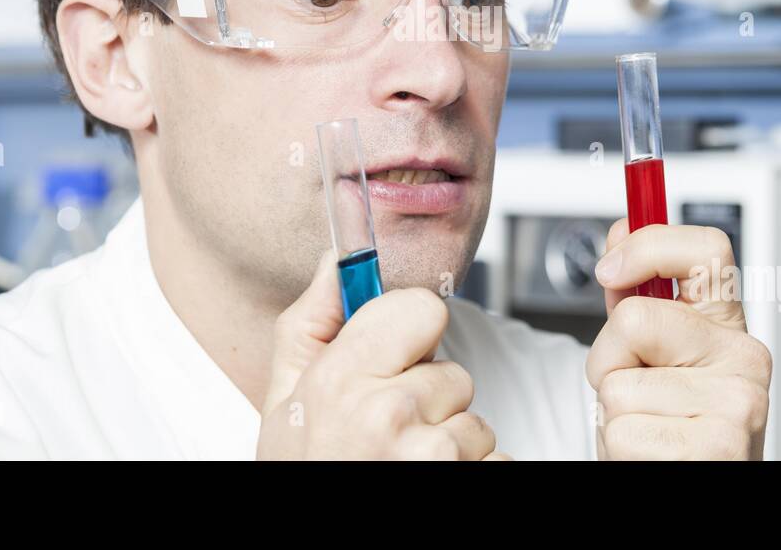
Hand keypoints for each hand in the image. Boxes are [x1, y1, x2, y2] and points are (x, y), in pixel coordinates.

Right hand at [256, 251, 510, 459]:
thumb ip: (313, 321)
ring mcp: (433, 457)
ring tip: (401, 466)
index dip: (411, 334)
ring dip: (449, 444)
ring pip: (475, 421)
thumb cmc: (304, 471)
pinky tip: (427, 484)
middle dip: (429, 400)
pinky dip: (472, 475)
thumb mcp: (284, 398)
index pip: (424, 309)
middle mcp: (389, 413)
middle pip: (453, 371)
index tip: (393, 360)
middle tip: (386, 433)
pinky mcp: (467, 483)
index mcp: (343, 377)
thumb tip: (338, 259)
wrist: (309, 542)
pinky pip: (496, 460)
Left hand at [587, 220, 771, 459]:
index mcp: (727, 324)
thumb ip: (636, 298)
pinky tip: (650, 455)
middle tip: (631, 389)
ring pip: (618, 385)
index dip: (648, 245)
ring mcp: (738, 406)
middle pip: (634, 319)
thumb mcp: (650, 354)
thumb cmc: (666, 424)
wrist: (684, 482)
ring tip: (646, 428)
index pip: (707, 249)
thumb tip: (620, 235)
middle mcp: (745, 358)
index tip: (610, 269)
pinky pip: (622, 432)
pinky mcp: (717, 451)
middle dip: (607, 358)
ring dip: (612, 414)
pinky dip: (618, 448)